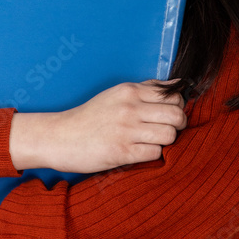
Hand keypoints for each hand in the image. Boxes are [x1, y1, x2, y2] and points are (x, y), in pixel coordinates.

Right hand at [9, 79, 186, 173]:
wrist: (60, 137)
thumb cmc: (90, 117)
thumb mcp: (116, 94)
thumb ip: (146, 89)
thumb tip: (177, 84)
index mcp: (129, 91)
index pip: (172, 96)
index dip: (177, 107)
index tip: (168, 115)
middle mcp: (129, 107)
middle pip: (176, 115)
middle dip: (178, 125)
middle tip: (167, 130)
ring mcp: (126, 130)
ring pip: (169, 135)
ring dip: (165, 141)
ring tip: (152, 141)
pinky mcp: (122, 152)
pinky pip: (155, 153)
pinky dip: (152, 154)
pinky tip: (140, 151)